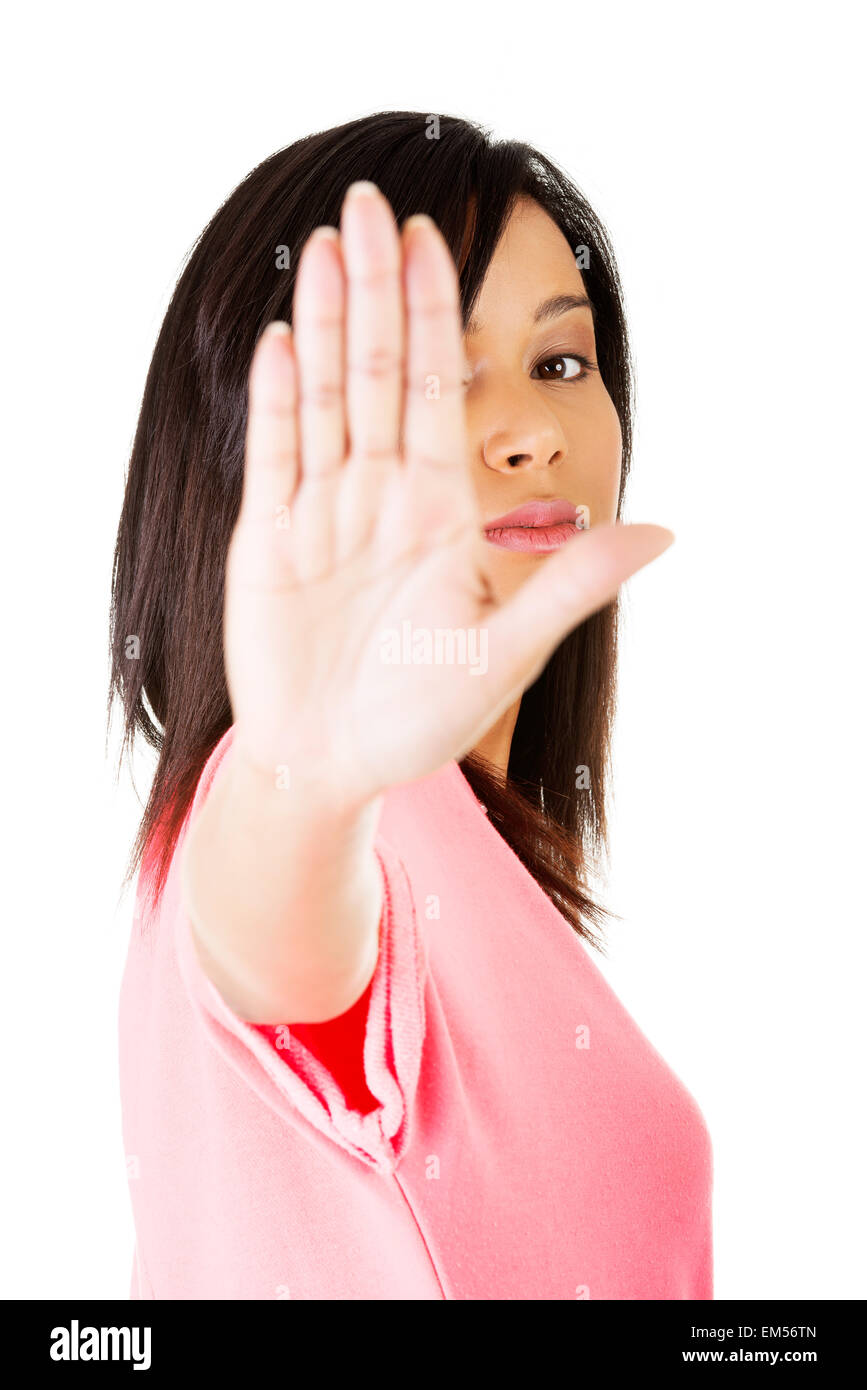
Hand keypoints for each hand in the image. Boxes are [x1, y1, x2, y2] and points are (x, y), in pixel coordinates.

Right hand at [224, 182, 671, 812]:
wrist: (333, 764)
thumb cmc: (421, 716)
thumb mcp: (508, 653)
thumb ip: (571, 584)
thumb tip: (665, 532)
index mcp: (437, 510)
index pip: (438, 390)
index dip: (436, 312)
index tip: (433, 235)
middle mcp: (379, 494)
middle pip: (378, 371)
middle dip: (376, 288)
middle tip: (367, 202)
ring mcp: (320, 510)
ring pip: (324, 396)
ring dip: (326, 322)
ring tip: (327, 246)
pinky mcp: (268, 537)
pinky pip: (273, 454)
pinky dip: (275, 399)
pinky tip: (282, 339)